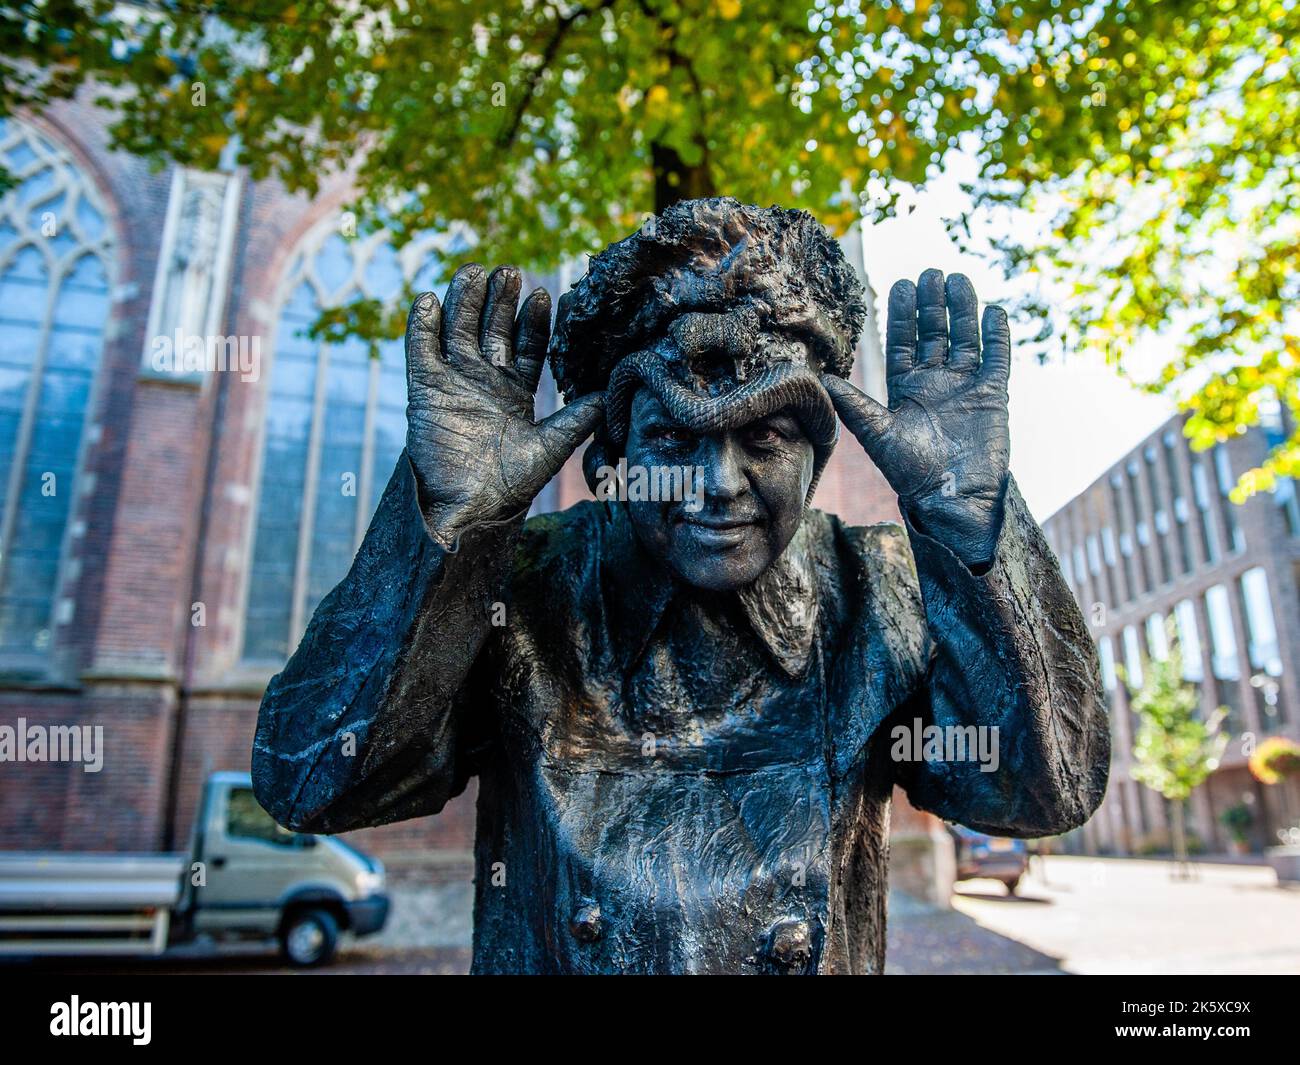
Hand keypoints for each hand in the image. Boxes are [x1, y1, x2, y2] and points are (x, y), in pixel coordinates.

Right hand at [405, 263, 603, 547]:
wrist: (466, 509)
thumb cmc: (508, 488)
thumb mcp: (548, 450)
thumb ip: (575, 421)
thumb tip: (608, 394)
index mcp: (515, 392)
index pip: (525, 346)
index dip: (532, 320)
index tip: (542, 294)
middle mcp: (484, 382)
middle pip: (492, 329)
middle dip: (500, 301)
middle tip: (509, 272)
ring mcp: (453, 382)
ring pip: (458, 331)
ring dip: (465, 301)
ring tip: (473, 272)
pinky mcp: (425, 390)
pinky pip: (420, 351)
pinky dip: (423, 325)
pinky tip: (431, 300)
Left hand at [822, 269, 1010, 568]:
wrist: (952, 499)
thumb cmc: (911, 472)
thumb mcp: (878, 435)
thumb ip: (854, 406)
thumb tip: (822, 381)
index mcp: (905, 388)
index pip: (902, 341)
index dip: (902, 315)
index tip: (901, 285)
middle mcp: (934, 382)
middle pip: (934, 333)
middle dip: (932, 304)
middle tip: (930, 272)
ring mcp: (965, 386)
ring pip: (965, 338)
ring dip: (962, 310)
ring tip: (958, 279)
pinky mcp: (993, 395)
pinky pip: (996, 358)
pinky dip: (996, 336)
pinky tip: (995, 311)